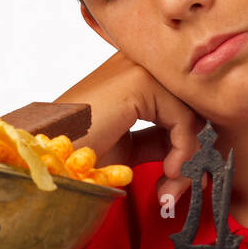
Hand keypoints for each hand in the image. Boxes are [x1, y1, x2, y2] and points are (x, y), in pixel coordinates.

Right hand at [54, 51, 204, 202]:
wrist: (50, 158)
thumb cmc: (78, 154)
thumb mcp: (130, 146)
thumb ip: (161, 139)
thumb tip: (197, 149)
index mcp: (133, 73)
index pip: (182, 103)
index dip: (187, 141)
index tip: (180, 175)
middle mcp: (138, 63)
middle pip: (192, 105)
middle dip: (192, 151)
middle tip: (178, 185)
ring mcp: (139, 67)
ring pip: (193, 113)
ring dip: (189, 157)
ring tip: (170, 182)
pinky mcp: (140, 80)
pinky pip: (185, 119)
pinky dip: (183, 151)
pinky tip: (166, 170)